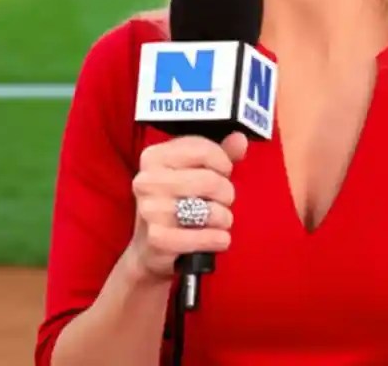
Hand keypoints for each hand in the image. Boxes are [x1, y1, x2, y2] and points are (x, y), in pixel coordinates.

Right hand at [126, 132, 248, 281]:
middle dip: (226, 194)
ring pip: (210, 210)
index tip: (223, 173)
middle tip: (221, 202)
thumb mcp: (194, 174)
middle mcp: (147, 180)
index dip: (223, 163)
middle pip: (210, 180)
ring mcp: (150, 210)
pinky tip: (218, 239)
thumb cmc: (176, 204)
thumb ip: (220, 155)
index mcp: (153, 156)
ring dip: (224, 219)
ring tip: (217, 221)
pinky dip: (219, 239)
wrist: (149, 249)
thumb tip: (240, 139)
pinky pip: (204, 237)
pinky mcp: (157, 239)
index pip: (203, 149)